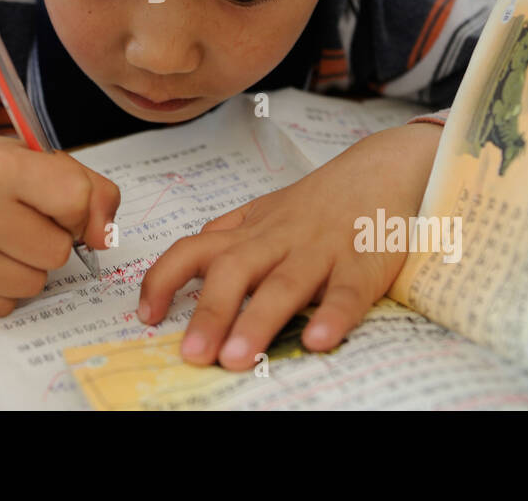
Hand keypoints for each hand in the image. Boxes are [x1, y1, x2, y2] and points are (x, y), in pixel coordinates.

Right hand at [0, 133, 120, 315]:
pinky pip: (3, 306)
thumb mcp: (48, 163)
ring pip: (32, 285)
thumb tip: (102, 240)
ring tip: (6, 240)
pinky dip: (3, 288)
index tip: (57, 203)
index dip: (78, 209)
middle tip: (26, 222)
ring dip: (29, 267)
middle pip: (56, 253)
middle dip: (52, 240)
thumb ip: (94, 194)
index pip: (76, 202)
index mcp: (2, 168)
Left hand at [137, 121, 440, 369]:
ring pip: (285, 284)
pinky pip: (346, 291)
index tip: (146, 315)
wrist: (381, 169)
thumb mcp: (265, 211)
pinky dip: (333, 315)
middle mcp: (278, 239)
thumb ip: (228, 233)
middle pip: (234, 270)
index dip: (164, 279)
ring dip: (259, 320)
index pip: (193, 249)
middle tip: (192, 354)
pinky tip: (318, 341)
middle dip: (210, 312)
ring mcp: (320, 250)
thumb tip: (187, 259)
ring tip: (237, 358)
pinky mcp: (363, 263)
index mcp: (250, 231)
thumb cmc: (318, 201)